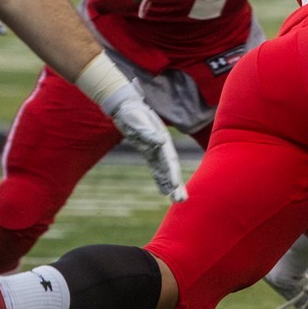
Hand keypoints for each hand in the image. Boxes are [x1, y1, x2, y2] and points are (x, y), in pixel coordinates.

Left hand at [102, 84, 186, 200]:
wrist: (126, 107)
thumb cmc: (131, 112)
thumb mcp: (137, 120)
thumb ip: (148, 132)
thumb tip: (160, 142)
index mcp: (162, 139)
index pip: (170, 160)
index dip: (173, 174)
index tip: (176, 186)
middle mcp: (162, 147)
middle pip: (171, 168)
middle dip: (177, 184)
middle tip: (182, 200)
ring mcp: (156, 151)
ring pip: (165, 172)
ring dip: (170, 186)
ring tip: (176, 201)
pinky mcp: (149, 153)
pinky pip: (156, 169)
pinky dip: (160, 180)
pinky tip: (163, 191)